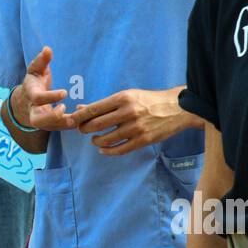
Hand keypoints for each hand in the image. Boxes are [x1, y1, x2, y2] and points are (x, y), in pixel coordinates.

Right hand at [18, 46, 74, 131]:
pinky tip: (84, 116)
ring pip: (51, 127)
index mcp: (31, 95)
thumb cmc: (34, 82)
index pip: (37, 98)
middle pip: (38, 120)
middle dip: (51, 117)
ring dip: (65, 123)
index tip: (64, 93)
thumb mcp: (35, 69)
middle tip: (65, 110)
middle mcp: (34, 111)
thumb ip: (41, 60)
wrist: (25, 102)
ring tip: (80, 115)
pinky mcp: (50, 126)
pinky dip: (72, 124)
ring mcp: (42, 121)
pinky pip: (60, 128)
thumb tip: (47, 49)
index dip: (50, 97)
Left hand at [72, 87, 191, 155]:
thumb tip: (80, 108)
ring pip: (106, 139)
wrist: (177, 108)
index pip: (94, 109)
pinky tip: (103, 149)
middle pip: (96, 124)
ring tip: (95, 139)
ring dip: (96, 140)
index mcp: (123, 98)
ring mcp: (136, 127)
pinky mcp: (143, 140)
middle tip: (82, 130)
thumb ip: (105, 104)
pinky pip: (119, 150)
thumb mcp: (128, 96)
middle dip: (84, 129)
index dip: (79, 117)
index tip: (70, 120)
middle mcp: (129, 112)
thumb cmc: (148, 100)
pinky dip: (107, 151)